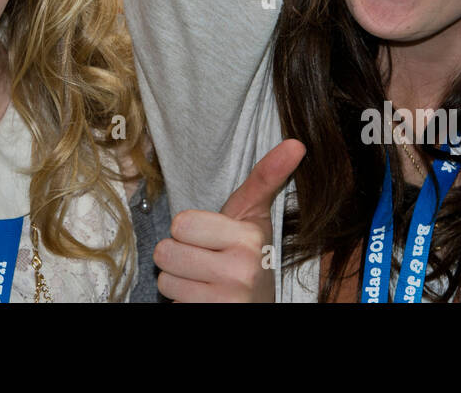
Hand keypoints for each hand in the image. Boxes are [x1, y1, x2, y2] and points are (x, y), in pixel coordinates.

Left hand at [153, 139, 304, 301]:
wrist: (258, 305)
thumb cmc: (250, 255)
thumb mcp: (254, 215)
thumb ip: (266, 177)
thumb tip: (295, 142)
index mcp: (248, 238)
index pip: (181, 222)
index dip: (188, 229)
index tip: (210, 237)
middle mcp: (240, 271)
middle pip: (166, 251)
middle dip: (179, 256)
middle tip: (205, 259)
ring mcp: (226, 300)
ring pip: (165, 280)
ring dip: (178, 281)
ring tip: (204, 280)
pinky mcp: (212, 318)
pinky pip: (171, 303)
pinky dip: (182, 302)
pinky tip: (204, 298)